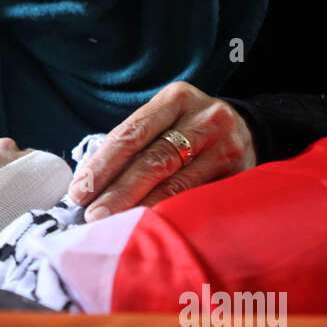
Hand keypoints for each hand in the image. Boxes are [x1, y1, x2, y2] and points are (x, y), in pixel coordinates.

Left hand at [68, 81, 256, 220]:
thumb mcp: (165, 120)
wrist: (248, 130)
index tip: (79, 191)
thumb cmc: (188, 130)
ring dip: (141, 208)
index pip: (131, 134)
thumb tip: (88, 184)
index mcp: (176, 99)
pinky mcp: (241, 174)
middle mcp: (204, 119)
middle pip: (153, 160)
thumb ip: (133, 143)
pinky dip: (170, 214)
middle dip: (118, 191)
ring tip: (114, 226)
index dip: (102, 165)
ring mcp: (226, 147)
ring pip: (177, 184)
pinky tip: (150, 227)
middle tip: (92, 216)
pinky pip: (198, 199)